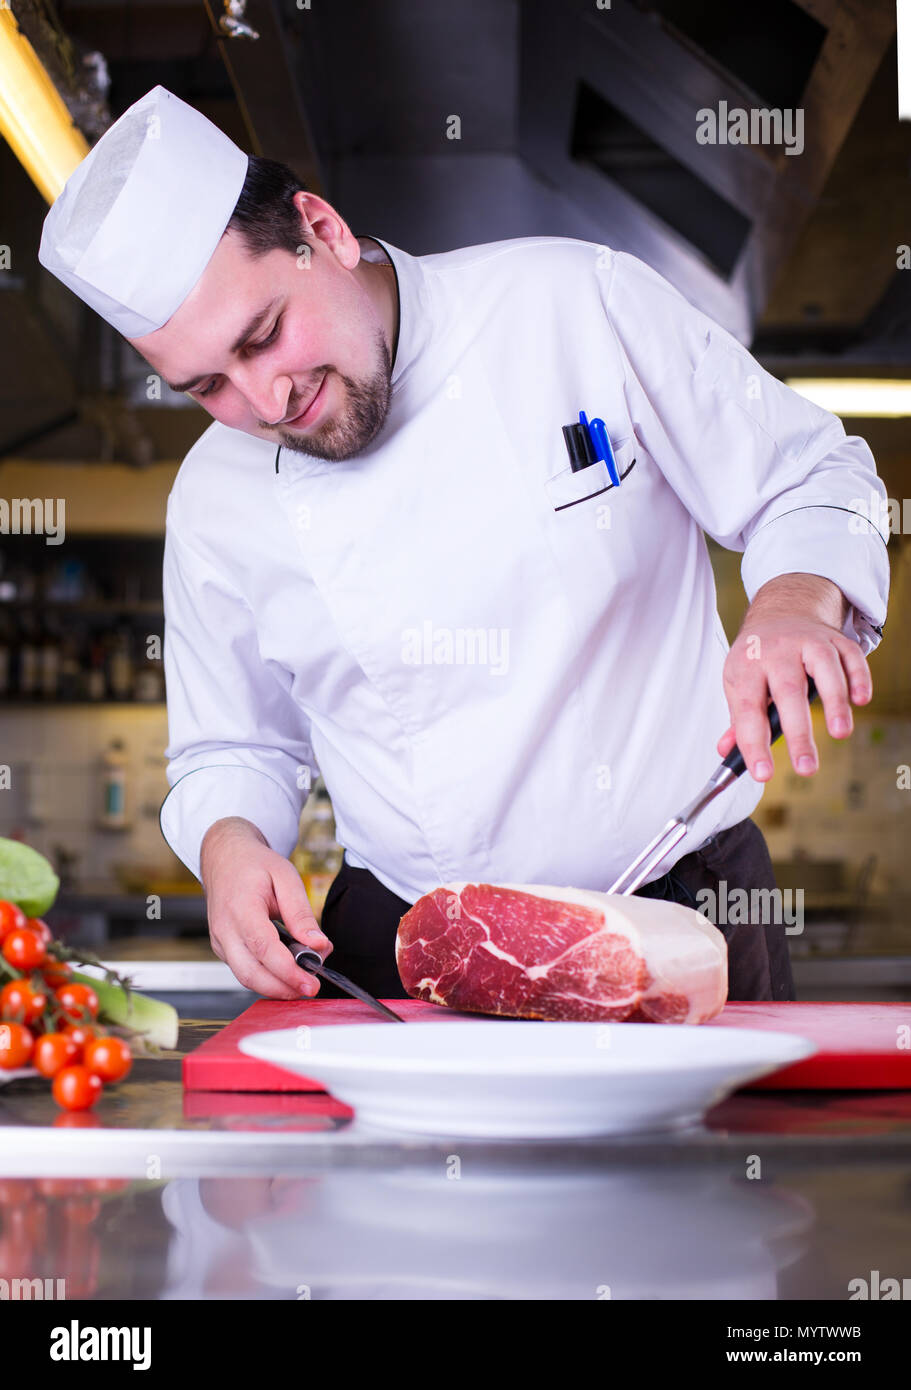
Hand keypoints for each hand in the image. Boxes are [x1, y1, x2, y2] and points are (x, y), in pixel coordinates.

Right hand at [200, 816, 332, 997]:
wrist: (225, 858)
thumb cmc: (254, 865)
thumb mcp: (286, 877)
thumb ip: (301, 913)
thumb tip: (318, 945)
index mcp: (241, 908)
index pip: (264, 949)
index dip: (288, 971)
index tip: (311, 983)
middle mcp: (225, 929)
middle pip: (251, 973)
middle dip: (283, 988)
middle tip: (311, 989)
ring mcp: (220, 941)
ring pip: (245, 977)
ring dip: (276, 987)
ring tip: (303, 981)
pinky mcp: (222, 948)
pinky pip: (243, 971)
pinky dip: (266, 978)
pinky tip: (286, 973)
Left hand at [716, 575, 871, 781]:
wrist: (781, 611)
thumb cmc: (758, 657)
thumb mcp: (738, 681)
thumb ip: (737, 720)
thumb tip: (727, 752)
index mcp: (746, 666)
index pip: (747, 710)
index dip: (753, 744)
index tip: (762, 773)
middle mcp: (776, 651)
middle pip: (788, 692)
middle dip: (798, 733)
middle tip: (805, 768)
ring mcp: (808, 642)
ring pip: (824, 669)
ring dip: (834, 702)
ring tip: (839, 733)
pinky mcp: (835, 639)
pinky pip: (850, 656)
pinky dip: (858, 678)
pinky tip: (860, 700)